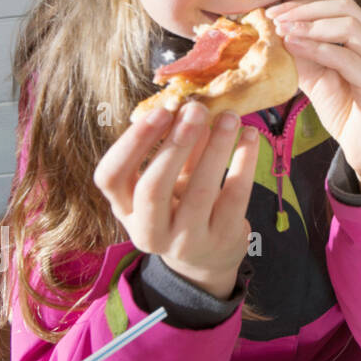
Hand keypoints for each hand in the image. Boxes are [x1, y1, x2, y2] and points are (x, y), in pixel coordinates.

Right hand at [93, 103, 258, 298]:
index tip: (160, 110)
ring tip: (231, 117)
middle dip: (175, 144)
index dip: (132, 143)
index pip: (110, 177)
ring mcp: (186, 240)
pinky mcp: (222, 239)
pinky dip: (244, 162)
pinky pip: (235, 197)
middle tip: (197, 108)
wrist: (208, 258)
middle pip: (152, 188)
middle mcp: (148, 230)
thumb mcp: (168, 181)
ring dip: (216, 148)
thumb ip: (173, 148)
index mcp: (125, 208)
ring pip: (199, 192)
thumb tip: (188, 102)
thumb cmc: (181, 207)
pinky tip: (250, 137)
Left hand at [267, 0, 360, 191]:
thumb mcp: (319, 78)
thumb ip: (304, 55)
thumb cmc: (347, 113)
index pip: (343, 7)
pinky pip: (347, 59)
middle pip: (348, 9)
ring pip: (350, 28)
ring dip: (311, 26)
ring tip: (283, 31)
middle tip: (276, 18)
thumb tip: (277, 32)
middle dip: (307, 10)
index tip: (276, 11)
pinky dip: (318, 49)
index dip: (307, 4)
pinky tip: (294, 47)